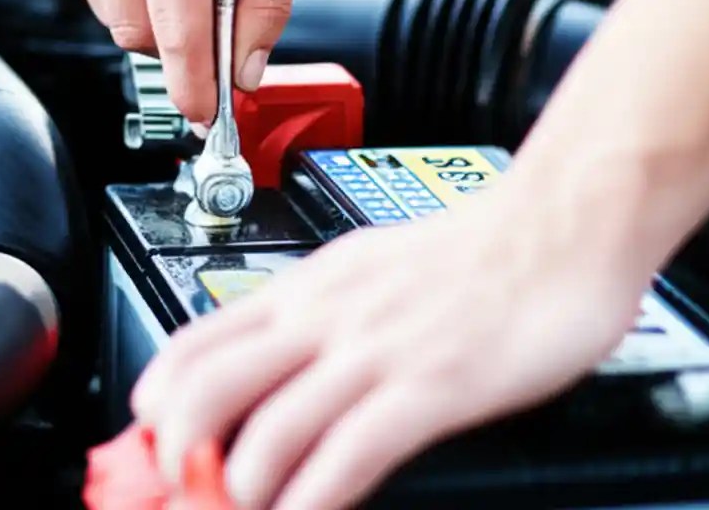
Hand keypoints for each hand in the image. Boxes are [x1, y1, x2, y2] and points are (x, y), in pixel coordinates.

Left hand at [130, 186, 650, 509]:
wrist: (560, 226)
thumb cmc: (475, 252)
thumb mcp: (370, 270)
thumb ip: (320, 317)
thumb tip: (275, 365)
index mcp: (309, 288)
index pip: (199, 340)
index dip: (159, 397)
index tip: (149, 439)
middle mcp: (327, 317)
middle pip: (212, 385)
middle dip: (177, 451)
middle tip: (176, 489)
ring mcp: (377, 352)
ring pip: (272, 429)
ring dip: (240, 488)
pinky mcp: (432, 386)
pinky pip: (350, 453)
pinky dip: (312, 499)